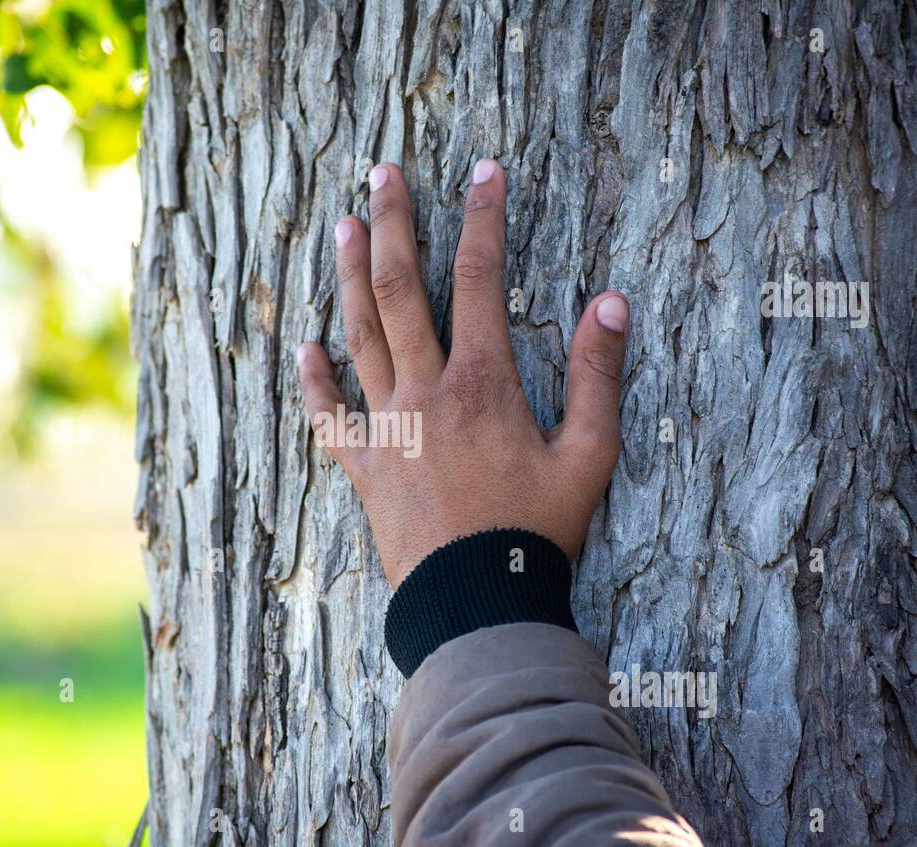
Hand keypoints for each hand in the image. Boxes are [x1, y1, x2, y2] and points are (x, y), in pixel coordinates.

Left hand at [297, 159, 629, 587]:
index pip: (482, 278)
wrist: (475, 604)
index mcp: (482, 383)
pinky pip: (331, 416)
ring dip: (352, 277)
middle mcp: (425, 393)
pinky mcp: (366, 467)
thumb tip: (610, 305)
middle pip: (402, 290)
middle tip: (382, 172)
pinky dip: (316, 382)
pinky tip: (305, 348)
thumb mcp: (588, 456)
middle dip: (395, 224)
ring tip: (346, 227)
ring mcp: (387, 428)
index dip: (484, 218)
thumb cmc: (537, 535)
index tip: (484, 172)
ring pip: (361, 336)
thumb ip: (598, 377)